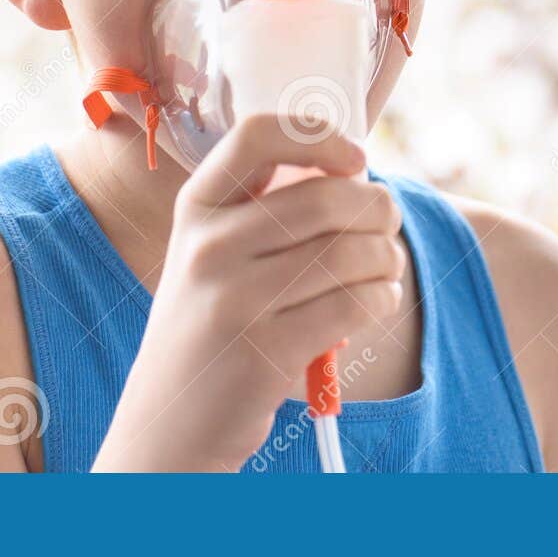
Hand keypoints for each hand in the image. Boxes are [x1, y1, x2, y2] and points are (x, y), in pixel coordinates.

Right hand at [92, 114, 404, 471]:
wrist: (170, 420)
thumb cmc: (214, 321)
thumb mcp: (213, 253)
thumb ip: (266, 209)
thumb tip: (357, 174)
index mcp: (197, 208)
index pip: (256, 136)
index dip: (319, 136)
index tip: (355, 161)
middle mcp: (208, 248)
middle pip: (325, 198)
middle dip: (378, 208)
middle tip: (387, 223)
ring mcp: (233, 301)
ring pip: (349, 251)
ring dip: (387, 256)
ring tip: (386, 266)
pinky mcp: (264, 352)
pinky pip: (353, 303)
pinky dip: (383, 297)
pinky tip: (379, 300)